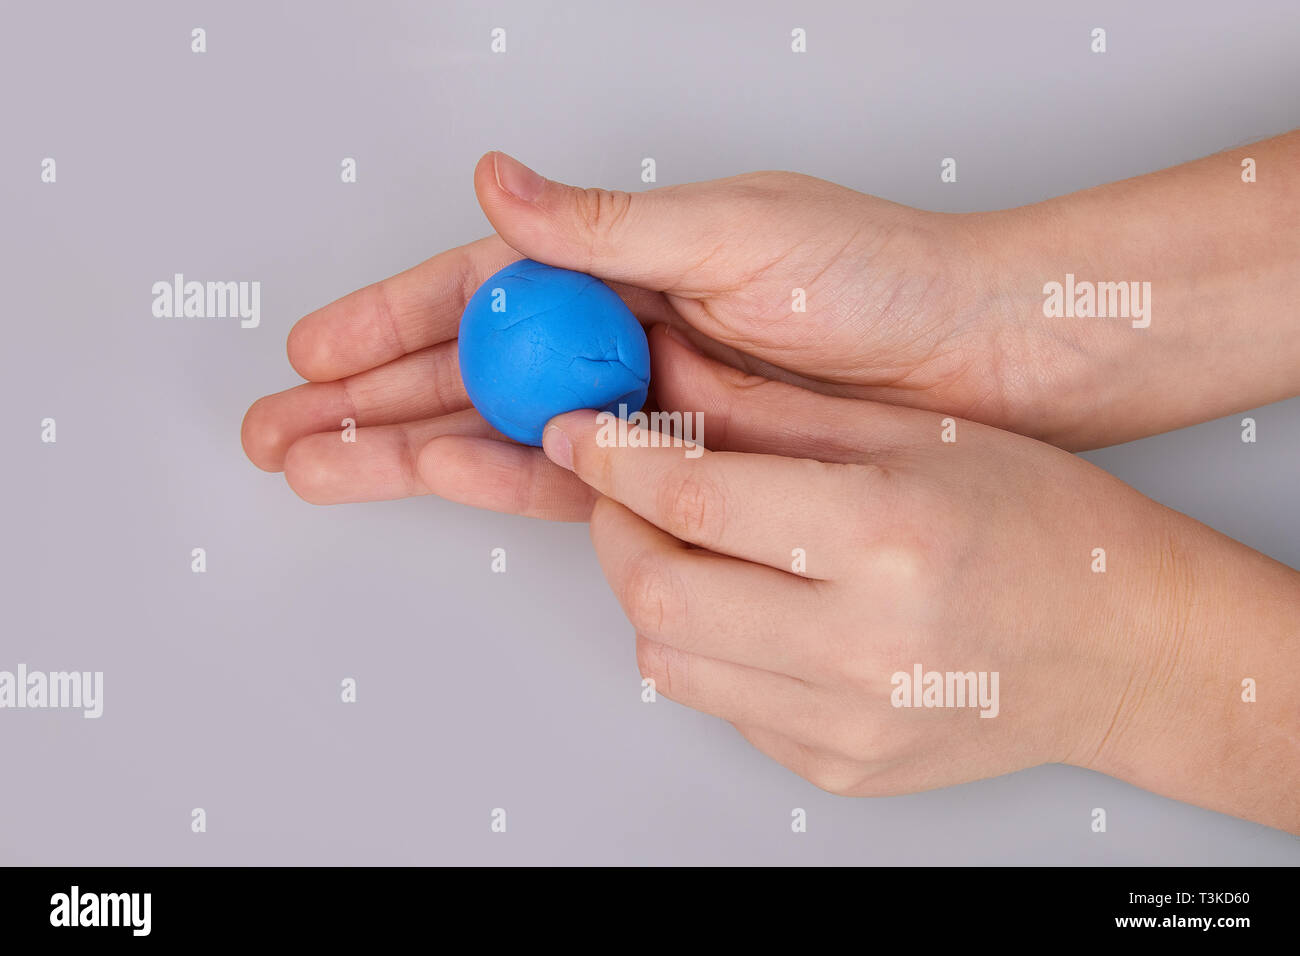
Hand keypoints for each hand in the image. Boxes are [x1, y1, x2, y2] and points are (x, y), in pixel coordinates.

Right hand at [241, 152, 997, 514]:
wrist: (982, 361)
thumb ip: (610, 227)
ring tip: (325, 467)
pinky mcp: (683, 460)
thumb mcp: (740, 233)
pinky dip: (504, 478)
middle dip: (370, 396)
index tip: (314, 352)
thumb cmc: (883, 276)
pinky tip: (439, 482)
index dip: (391, 318)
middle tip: (283, 434)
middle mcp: (627, 324)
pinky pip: (575, 473)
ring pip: (505, 425)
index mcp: (630, 255)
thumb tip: (498, 183)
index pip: (481, 286)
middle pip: (471, 363)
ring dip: (412, 446)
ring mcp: (648, 397)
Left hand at [538, 333, 1299, 832]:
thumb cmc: (1039, 529)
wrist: (1122, 648)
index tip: (579, 429)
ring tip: (692, 541)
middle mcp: (864, 646)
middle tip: (625, 485)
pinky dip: (709, 644)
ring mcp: (847, 723)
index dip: (613, 456)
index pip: (693, 495)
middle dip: (614, 525)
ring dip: (652, 588)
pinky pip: (720, 701)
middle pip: (657, 590)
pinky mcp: (837, 768)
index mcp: (886, 538)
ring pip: (669, 657)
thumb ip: (769, 410)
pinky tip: (752, 602)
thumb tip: (661, 380)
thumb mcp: (911, 435)